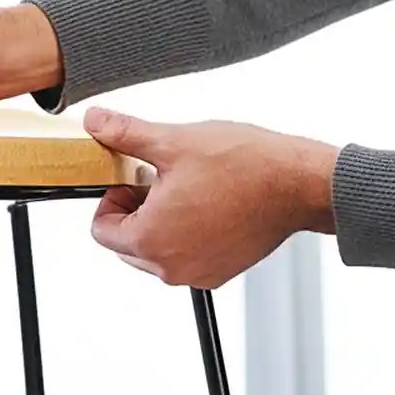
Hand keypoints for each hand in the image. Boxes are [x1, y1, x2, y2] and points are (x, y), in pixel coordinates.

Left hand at [85, 108, 338, 288]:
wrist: (298, 184)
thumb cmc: (245, 166)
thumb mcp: (173, 142)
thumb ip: (125, 134)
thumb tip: (95, 121)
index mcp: (150, 240)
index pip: (101, 230)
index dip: (112, 199)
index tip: (132, 179)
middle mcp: (170, 267)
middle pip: (126, 244)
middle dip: (134, 212)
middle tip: (160, 181)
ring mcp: (197, 273)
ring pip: (156, 252)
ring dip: (160, 223)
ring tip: (186, 190)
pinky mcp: (221, 273)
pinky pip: (185, 258)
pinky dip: (186, 236)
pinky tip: (206, 205)